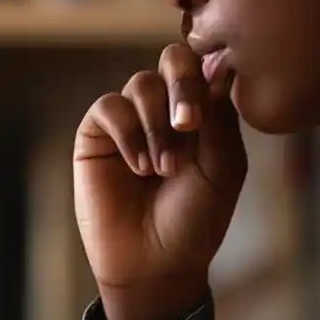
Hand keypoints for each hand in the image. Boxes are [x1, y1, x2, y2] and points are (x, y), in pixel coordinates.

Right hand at [74, 44, 247, 319]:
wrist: (155, 262)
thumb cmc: (195, 220)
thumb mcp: (222, 167)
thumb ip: (220, 116)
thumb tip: (220, 61)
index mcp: (203, 111)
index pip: (207, 64)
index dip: (209, 76)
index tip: (210, 115)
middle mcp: (165, 108)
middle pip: (173, 58)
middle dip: (182, 84)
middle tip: (187, 124)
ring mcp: (130, 120)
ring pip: (142, 83)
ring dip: (156, 125)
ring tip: (162, 170)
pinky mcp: (97, 136)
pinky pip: (110, 107)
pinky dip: (128, 133)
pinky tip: (139, 168)